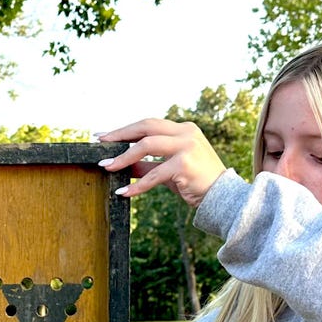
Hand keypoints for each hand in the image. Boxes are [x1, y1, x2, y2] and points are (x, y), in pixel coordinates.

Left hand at [97, 119, 225, 206]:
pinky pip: (153, 174)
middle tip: (100, 143)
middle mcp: (186, 133)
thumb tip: (120, 165)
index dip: (125, 129)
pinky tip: (123, 193)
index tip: (104, 135)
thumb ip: (146, 165)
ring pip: (146, 146)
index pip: (148, 124)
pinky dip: (137, 185)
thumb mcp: (168, 170)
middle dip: (120, 135)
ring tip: (107, 167)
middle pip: (146, 127)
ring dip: (123, 157)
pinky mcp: (185, 165)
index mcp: (183, 129)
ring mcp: (187, 147)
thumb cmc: (194, 182)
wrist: (221, 197)